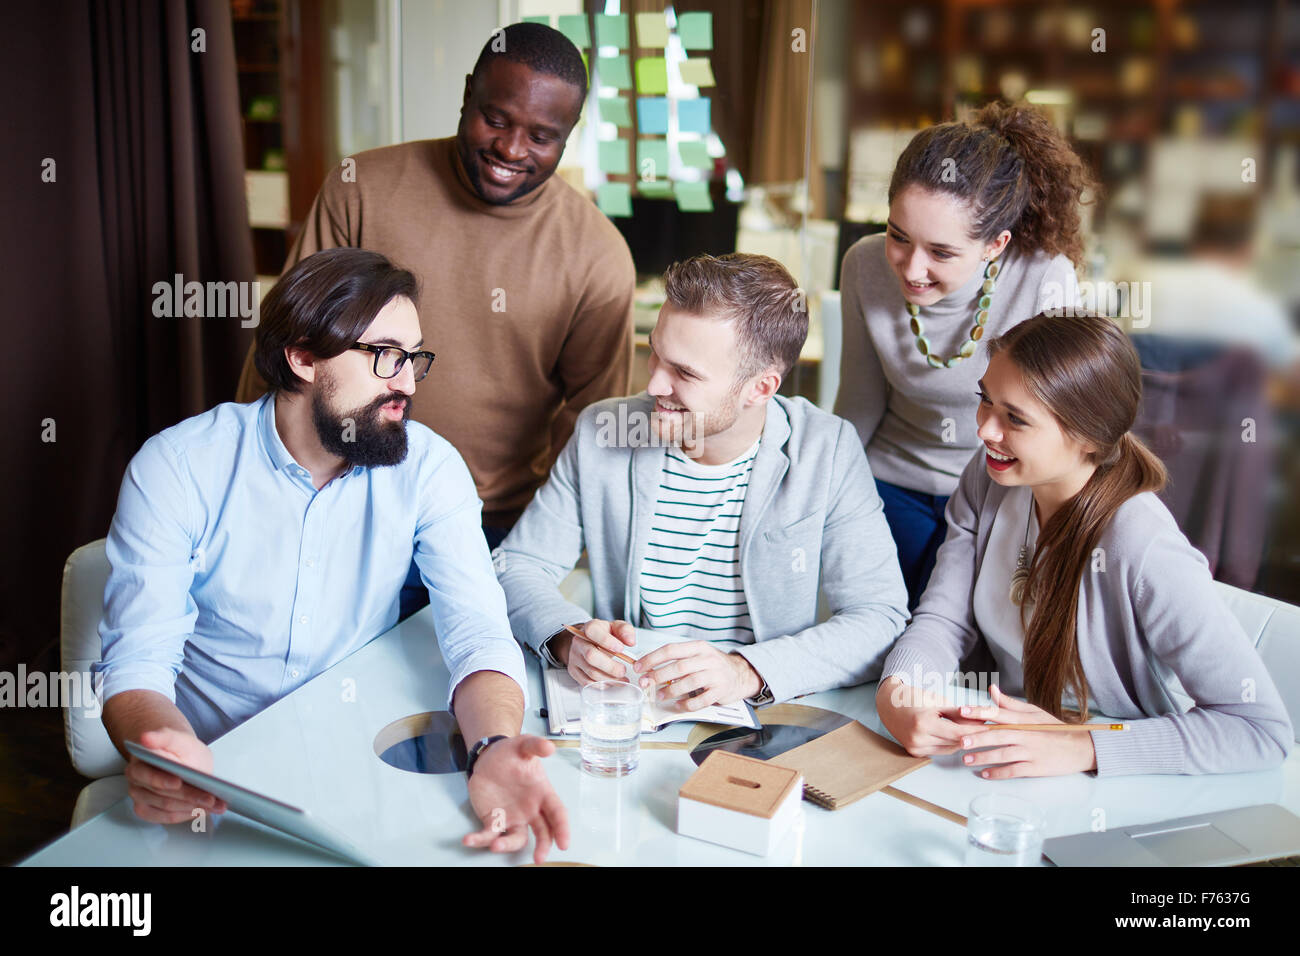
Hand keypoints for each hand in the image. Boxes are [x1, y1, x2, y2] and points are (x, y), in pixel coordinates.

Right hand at [125, 728, 226, 823]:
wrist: (179, 756)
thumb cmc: (180, 749)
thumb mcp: (180, 738)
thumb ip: (165, 737)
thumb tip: (146, 737)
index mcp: (141, 761)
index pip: (150, 775)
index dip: (163, 780)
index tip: (178, 782)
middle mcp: (136, 780)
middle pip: (163, 794)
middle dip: (190, 797)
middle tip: (211, 799)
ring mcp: (140, 796)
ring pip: (167, 807)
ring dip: (192, 808)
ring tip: (216, 806)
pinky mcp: (146, 809)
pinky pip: (165, 817)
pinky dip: (185, 815)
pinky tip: (202, 811)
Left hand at [463, 735, 570, 863]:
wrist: (488, 757)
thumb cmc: (511, 753)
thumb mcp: (524, 744)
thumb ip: (536, 746)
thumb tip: (549, 747)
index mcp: (542, 793)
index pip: (556, 813)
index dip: (562, 828)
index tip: (564, 844)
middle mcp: (530, 810)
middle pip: (542, 833)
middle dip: (543, 846)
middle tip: (539, 859)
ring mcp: (512, 817)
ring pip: (515, 838)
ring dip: (507, 845)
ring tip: (496, 846)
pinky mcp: (493, 820)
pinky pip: (488, 834)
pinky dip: (479, 840)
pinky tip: (468, 839)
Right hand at [557, 619, 636, 685]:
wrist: (588, 642)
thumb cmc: (604, 635)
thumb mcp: (616, 628)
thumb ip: (625, 630)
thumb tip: (630, 642)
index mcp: (589, 628)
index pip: (592, 631)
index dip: (606, 641)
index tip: (621, 649)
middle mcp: (578, 642)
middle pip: (591, 656)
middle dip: (610, 666)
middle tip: (623, 670)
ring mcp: (574, 657)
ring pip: (591, 672)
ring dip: (609, 678)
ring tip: (622, 678)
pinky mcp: (574, 671)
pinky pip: (587, 682)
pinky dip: (603, 684)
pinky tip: (612, 681)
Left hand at [633, 641, 760, 710]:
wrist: (740, 674)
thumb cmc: (712, 665)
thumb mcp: (697, 655)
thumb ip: (678, 659)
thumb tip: (650, 667)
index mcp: (698, 647)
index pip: (671, 650)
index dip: (653, 658)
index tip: (639, 667)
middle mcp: (707, 659)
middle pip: (679, 667)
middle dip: (658, 675)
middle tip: (645, 683)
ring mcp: (715, 675)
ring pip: (689, 683)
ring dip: (671, 690)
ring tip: (660, 695)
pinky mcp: (721, 691)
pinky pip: (701, 700)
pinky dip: (687, 704)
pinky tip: (678, 705)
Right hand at [875, 677, 987, 756]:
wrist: (890, 706)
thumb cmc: (915, 699)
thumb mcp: (938, 702)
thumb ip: (960, 714)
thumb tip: (982, 721)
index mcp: (924, 723)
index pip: (958, 732)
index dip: (977, 732)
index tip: (992, 729)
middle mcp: (918, 738)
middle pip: (955, 742)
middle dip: (973, 737)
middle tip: (990, 732)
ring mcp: (915, 747)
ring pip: (949, 749)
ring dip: (962, 742)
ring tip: (977, 734)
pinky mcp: (915, 753)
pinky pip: (939, 751)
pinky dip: (950, 744)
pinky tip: (959, 738)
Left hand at [957, 685, 1097, 777]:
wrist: (1081, 748)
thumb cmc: (1054, 728)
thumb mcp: (1035, 712)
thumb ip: (1011, 703)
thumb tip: (991, 689)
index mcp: (1024, 720)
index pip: (998, 713)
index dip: (979, 712)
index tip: (962, 711)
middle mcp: (1026, 735)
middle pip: (998, 735)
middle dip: (977, 738)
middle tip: (960, 741)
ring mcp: (1031, 752)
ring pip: (1003, 754)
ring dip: (984, 757)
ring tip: (966, 760)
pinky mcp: (1035, 767)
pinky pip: (1014, 770)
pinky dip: (999, 773)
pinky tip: (985, 774)